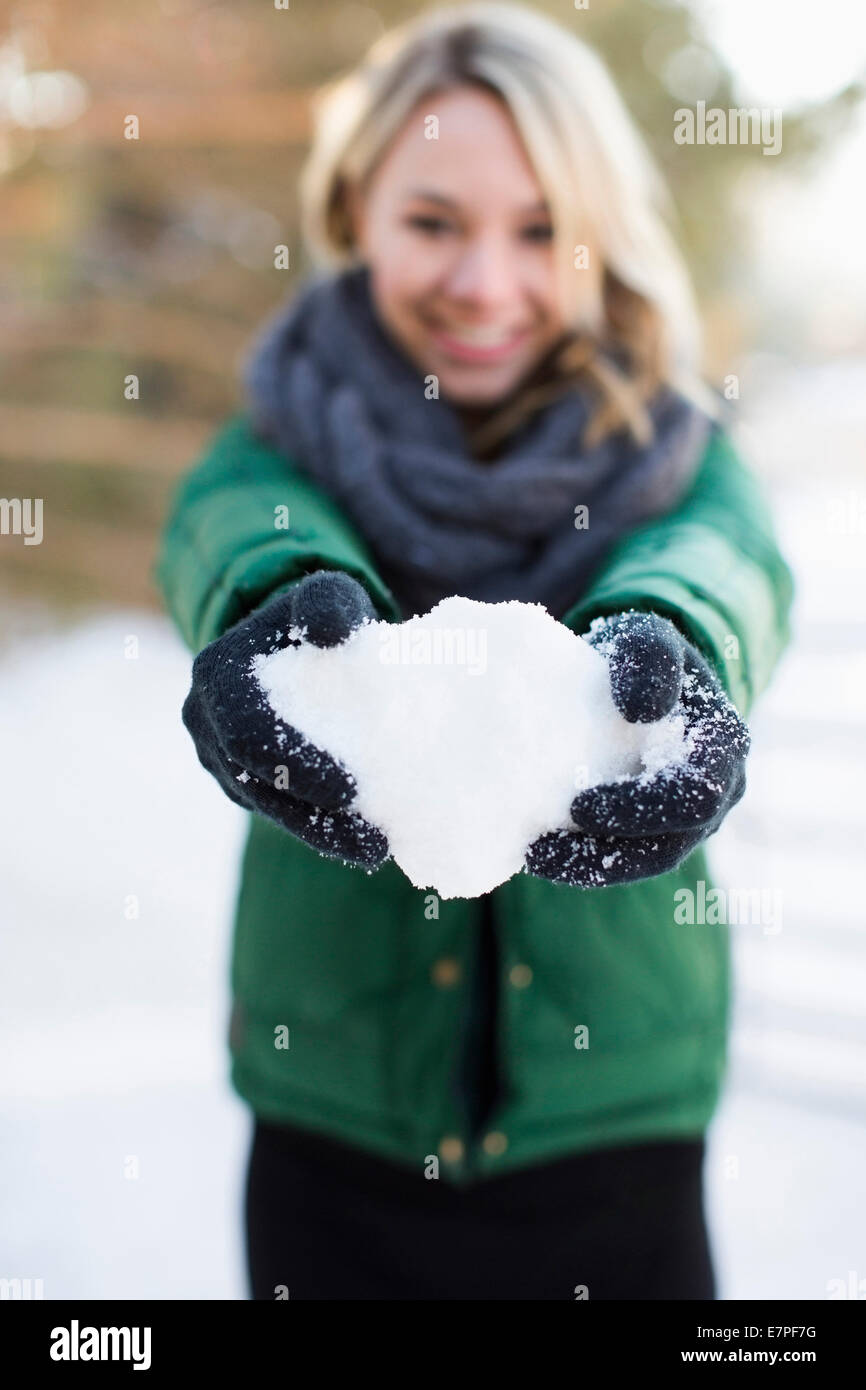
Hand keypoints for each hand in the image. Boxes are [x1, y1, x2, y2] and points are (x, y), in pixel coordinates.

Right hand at [181, 570, 389, 868]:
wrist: (295, 639)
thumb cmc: (319, 616)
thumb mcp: (329, 596)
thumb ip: (330, 602)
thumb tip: (331, 627)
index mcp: (217, 675)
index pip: (248, 735)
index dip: (295, 766)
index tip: (349, 790)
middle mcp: (205, 721)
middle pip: (256, 783)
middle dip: (313, 816)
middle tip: (372, 842)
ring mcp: (219, 756)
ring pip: (267, 806)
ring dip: (321, 834)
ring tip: (376, 850)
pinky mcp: (241, 781)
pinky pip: (276, 811)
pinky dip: (319, 828)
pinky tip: (364, 841)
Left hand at [524, 611, 749, 887]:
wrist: (631, 676)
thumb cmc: (641, 655)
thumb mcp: (645, 636)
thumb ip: (650, 657)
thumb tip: (643, 710)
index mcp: (724, 747)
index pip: (695, 796)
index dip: (640, 808)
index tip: (579, 804)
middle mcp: (716, 794)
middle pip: (669, 846)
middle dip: (607, 852)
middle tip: (542, 847)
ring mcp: (686, 820)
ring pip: (644, 863)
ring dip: (588, 868)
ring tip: (533, 858)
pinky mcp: (652, 831)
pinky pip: (624, 860)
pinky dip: (582, 863)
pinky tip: (536, 853)